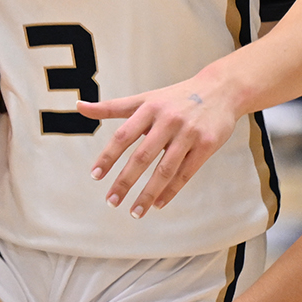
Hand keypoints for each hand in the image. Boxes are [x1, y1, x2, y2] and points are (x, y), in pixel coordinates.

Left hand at [82, 77, 238, 217]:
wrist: (221, 89)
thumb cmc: (176, 97)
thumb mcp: (145, 98)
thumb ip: (112, 107)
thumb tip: (79, 107)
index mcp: (149, 108)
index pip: (123, 135)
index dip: (107, 157)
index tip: (95, 176)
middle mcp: (168, 120)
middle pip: (142, 156)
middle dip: (125, 181)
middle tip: (111, 201)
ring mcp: (189, 133)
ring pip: (165, 170)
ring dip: (148, 194)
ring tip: (135, 212)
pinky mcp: (207, 145)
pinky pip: (186, 173)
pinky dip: (171, 191)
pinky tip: (158, 204)